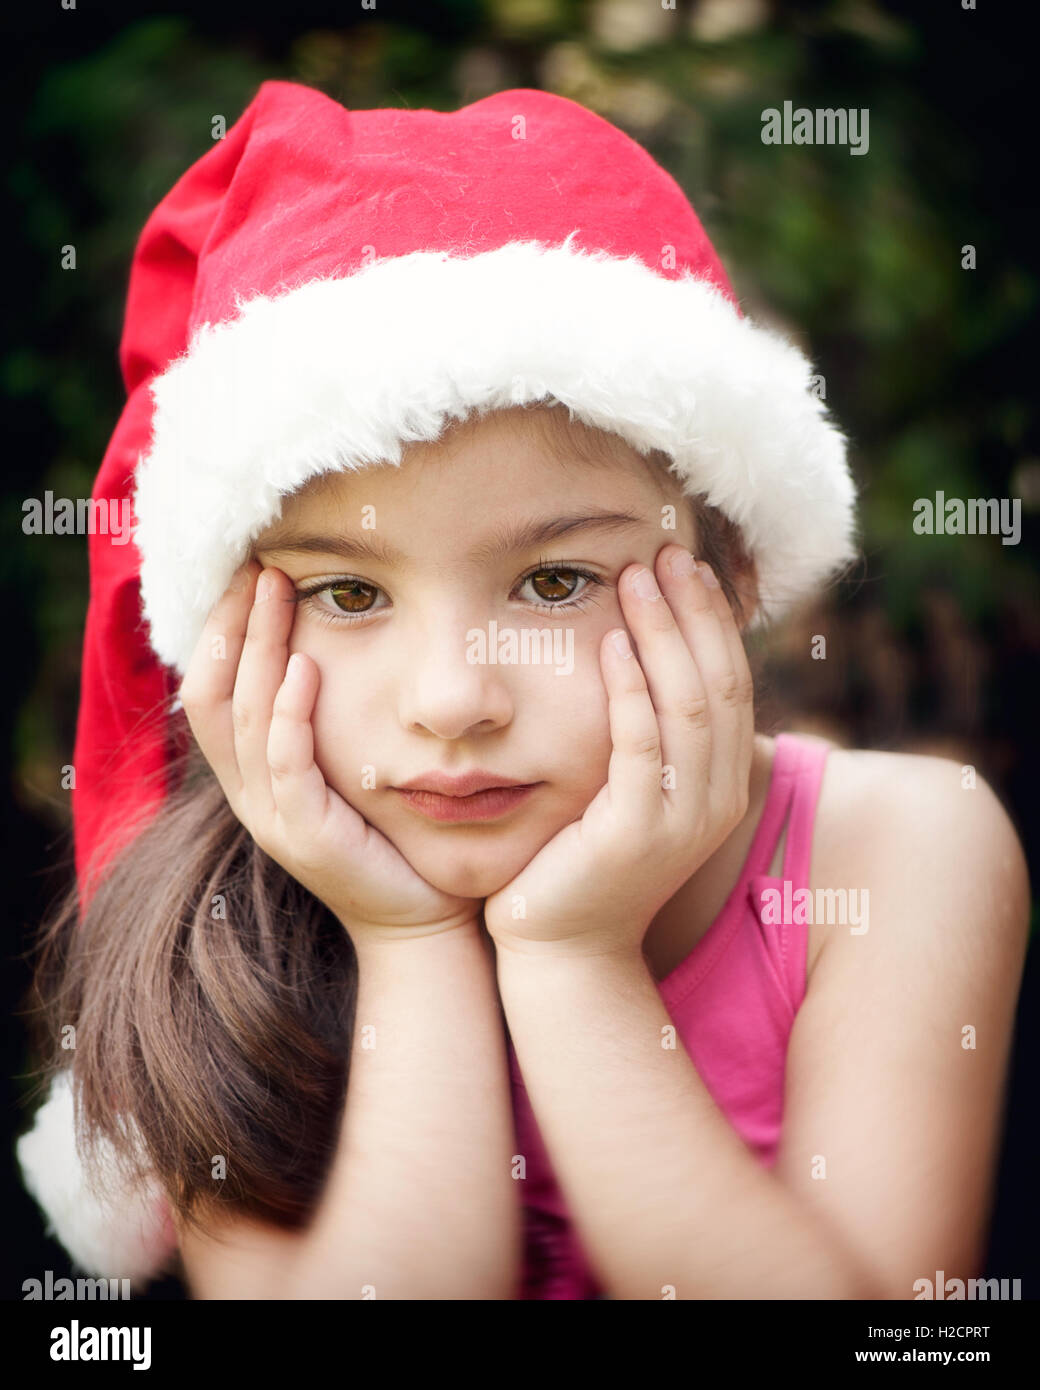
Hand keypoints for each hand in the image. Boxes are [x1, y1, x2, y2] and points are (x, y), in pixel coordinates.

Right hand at [178, 561, 481, 942]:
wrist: (420, 921)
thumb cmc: (395, 840)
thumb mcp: (352, 771)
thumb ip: (329, 723)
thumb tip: (330, 648)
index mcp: (254, 777)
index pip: (211, 690)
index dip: (221, 630)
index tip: (247, 571)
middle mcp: (250, 794)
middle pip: (211, 694)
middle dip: (231, 624)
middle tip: (257, 564)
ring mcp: (272, 816)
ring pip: (243, 718)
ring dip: (257, 648)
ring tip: (278, 591)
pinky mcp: (305, 834)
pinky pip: (285, 763)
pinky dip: (289, 712)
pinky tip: (304, 666)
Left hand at [483, 544, 753, 957]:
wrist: (558, 942)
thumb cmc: (583, 856)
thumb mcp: (631, 787)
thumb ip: (649, 735)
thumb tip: (641, 656)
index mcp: (723, 783)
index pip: (731, 683)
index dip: (712, 621)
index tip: (686, 565)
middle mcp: (717, 798)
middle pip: (719, 682)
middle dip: (693, 612)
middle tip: (665, 551)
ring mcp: (682, 819)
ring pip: (689, 705)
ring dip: (663, 634)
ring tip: (638, 578)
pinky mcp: (636, 833)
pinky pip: (641, 746)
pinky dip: (630, 691)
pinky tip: (612, 644)